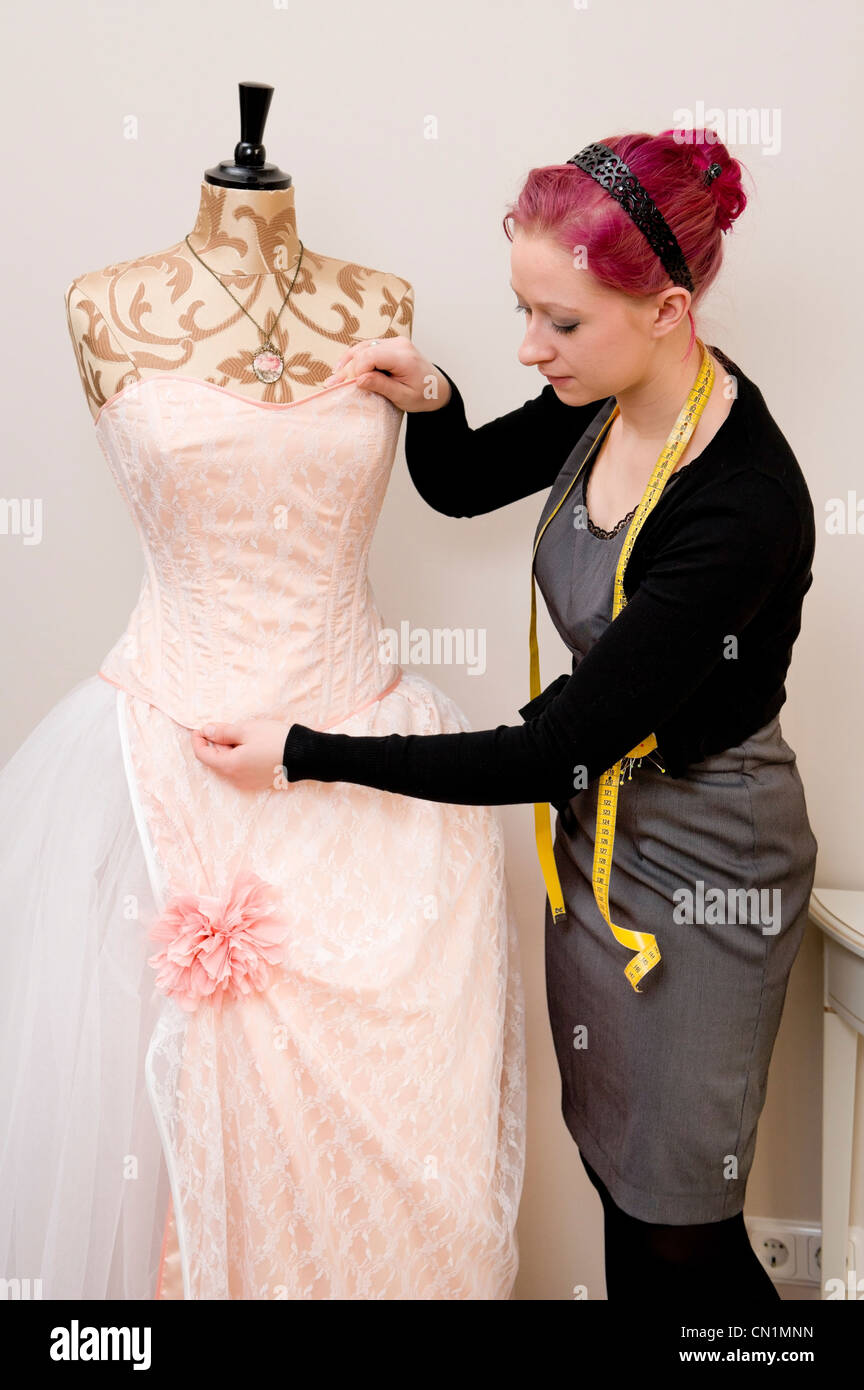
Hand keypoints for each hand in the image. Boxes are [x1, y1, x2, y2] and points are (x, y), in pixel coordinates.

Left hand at [191, 721, 287, 791]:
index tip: (201, 728)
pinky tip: (250, 747)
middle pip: (215, 761)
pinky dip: (238, 759)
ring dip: (228, 751)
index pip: (202, 755)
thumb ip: (222, 732)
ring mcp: (247, 783)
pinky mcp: (258, 783)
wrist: (303, 755)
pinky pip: (240, 771)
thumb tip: (206, 731)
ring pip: (228, 766)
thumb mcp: (246, 730)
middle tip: (225, 728)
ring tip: (241, 736)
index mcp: (230, 766)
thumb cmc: (274, 740)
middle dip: (215, 744)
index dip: (198, 740)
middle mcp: (236, 779)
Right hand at [323, 337, 451, 411]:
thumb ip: (381, 386)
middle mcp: (398, 344)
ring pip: (363, 348)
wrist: (437, 388)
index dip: (356, 370)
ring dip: (347, 363)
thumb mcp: (403, 396)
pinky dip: (354, 358)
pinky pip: (367, 348)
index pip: (371, 356)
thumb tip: (359, 379)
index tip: (351, 387)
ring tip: (333, 378)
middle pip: (364, 352)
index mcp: (403, 357)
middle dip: (347, 369)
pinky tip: (341, 367)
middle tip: (332, 385)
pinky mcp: (389, 345)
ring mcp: (393, 342)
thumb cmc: (423, 395)